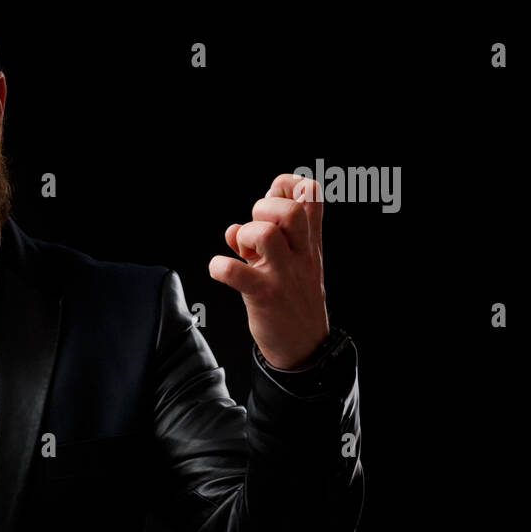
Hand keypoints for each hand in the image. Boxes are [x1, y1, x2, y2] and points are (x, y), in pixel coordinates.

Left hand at [208, 174, 329, 369]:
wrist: (305, 347)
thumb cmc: (292, 299)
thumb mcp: (291, 263)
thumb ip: (266, 242)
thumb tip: (233, 229)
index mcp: (308, 242)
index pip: (310, 194)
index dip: (287, 184)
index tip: (271, 196)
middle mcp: (300, 254)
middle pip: (290, 210)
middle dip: (264, 208)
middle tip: (254, 228)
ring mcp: (283, 275)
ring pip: (267, 235)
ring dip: (246, 235)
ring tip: (243, 251)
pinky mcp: (264, 296)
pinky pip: (237, 274)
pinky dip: (221, 267)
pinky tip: (220, 269)